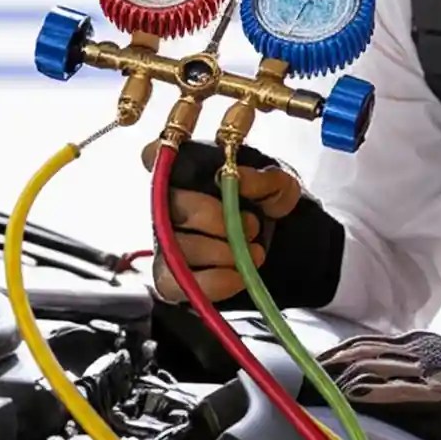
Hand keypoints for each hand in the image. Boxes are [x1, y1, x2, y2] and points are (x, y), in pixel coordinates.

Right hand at [141, 139, 301, 302]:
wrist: (285, 248)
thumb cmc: (271, 207)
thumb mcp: (280, 187)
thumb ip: (262, 179)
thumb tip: (235, 177)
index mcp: (189, 172)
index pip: (155, 156)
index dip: (162, 159)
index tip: (201, 172)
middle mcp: (168, 204)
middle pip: (170, 207)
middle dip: (215, 220)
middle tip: (251, 226)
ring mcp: (165, 241)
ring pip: (175, 248)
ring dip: (220, 253)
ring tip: (254, 252)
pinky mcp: (170, 277)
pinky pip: (176, 283)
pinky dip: (212, 282)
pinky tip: (238, 276)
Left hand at [313, 330, 440, 439]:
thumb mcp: (430, 373)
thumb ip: (396, 369)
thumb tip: (344, 377)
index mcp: (419, 341)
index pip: (361, 343)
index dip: (329, 356)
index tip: (305, 369)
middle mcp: (424, 349)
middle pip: (360, 353)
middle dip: (326, 369)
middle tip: (302, 383)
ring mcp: (434, 370)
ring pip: (372, 368)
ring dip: (339, 383)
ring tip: (318, 395)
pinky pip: (398, 392)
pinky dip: (369, 395)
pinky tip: (350, 399)